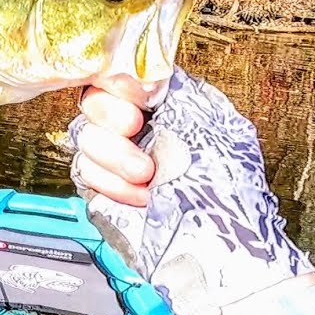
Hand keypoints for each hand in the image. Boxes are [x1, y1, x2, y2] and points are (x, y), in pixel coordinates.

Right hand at [64, 68, 314, 314]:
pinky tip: (139, 196)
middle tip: (136, 126)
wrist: (225, 244)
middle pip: (92, 99)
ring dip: (112, 153)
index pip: (121, 70)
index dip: (120, 77)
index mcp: (161, 101)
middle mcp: (133, 124)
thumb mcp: (216, 125)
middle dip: (110, 112)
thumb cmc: (230, 186)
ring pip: (84, 135)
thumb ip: (180, 93)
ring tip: (146, 174)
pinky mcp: (102, 187)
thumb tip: (149, 71)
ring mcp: (114, 156)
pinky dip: (109, 183)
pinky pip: (85, 172)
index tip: (140, 91)